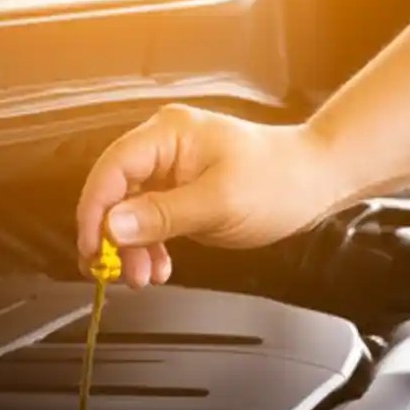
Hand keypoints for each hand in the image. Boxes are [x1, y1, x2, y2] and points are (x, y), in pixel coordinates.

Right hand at [76, 105, 347, 288]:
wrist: (316, 182)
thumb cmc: (280, 179)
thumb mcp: (218, 202)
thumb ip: (161, 215)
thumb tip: (113, 226)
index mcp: (168, 134)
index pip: (112, 169)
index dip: (95, 210)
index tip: (93, 247)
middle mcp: (163, 146)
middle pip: (115, 192)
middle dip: (113, 236)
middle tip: (116, 271)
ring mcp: (170, 169)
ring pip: (129, 211)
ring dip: (131, 247)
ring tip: (143, 276)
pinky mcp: (179, 191)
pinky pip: (149, 219)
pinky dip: (149, 245)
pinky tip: (158, 266)